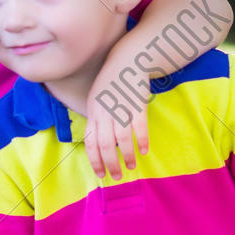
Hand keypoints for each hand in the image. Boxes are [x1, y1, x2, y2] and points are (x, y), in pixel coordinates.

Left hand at [83, 51, 150, 179]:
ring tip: (132, 166)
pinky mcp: (137, 103)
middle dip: (110, 164)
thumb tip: (100, 144)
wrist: (127, 58)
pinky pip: (139, 126)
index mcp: (93, 112)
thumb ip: (97, 119)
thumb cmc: (112, 82)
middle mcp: (104, 111)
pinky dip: (141, 140)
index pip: (90, 142)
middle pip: (104, 144)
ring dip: (127, 155)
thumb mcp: (97, 99)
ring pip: (121, 138)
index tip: (101, 174)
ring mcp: (120, 107)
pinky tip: (144, 150)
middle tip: (117, 176)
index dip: (95, 160)